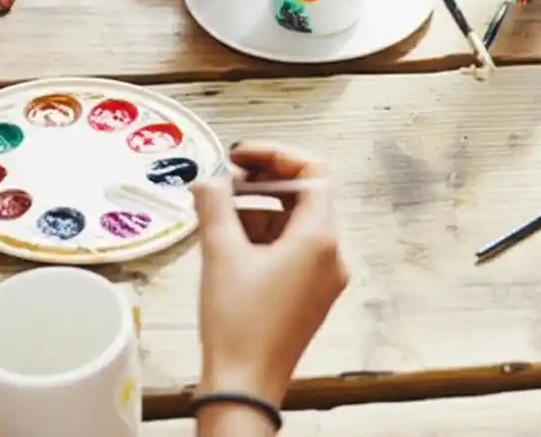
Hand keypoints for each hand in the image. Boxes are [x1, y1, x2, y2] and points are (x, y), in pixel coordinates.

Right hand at [191, 142, 348, 405]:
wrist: (245, 385)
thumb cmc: (239, 325)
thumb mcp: (220, 253)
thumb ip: (215, 205)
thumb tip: (209, 179)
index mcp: (320, 239)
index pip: (312, 172)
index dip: (276, 155)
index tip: (241, 155)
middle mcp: (331, 256)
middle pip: (304, 197)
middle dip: (262, 183)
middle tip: (224, 180)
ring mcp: (323, 278)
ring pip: (295, 224)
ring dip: (259, 210)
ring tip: (218, 212)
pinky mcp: (309, 295)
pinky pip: (292, 251)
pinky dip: (264, 237)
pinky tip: (230, 241)